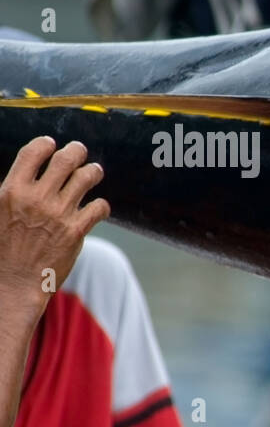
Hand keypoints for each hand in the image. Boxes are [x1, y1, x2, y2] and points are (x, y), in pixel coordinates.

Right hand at [0, 137, 109, 311]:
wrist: (12, 282)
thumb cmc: (1, 250)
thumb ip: (9, 192)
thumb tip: (17, 179)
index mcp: (11, 190)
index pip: (33, 153)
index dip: (45, 144)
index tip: (51, 144)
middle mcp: (37, 198)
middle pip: (66, 159)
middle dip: (77, 151)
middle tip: (80, 151)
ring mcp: (59, 213)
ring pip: (87, 178)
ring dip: (93, 171)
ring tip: (95, 172)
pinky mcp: (76, 231)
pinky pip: (99, 207)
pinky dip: (102, 205)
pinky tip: (99, 207)